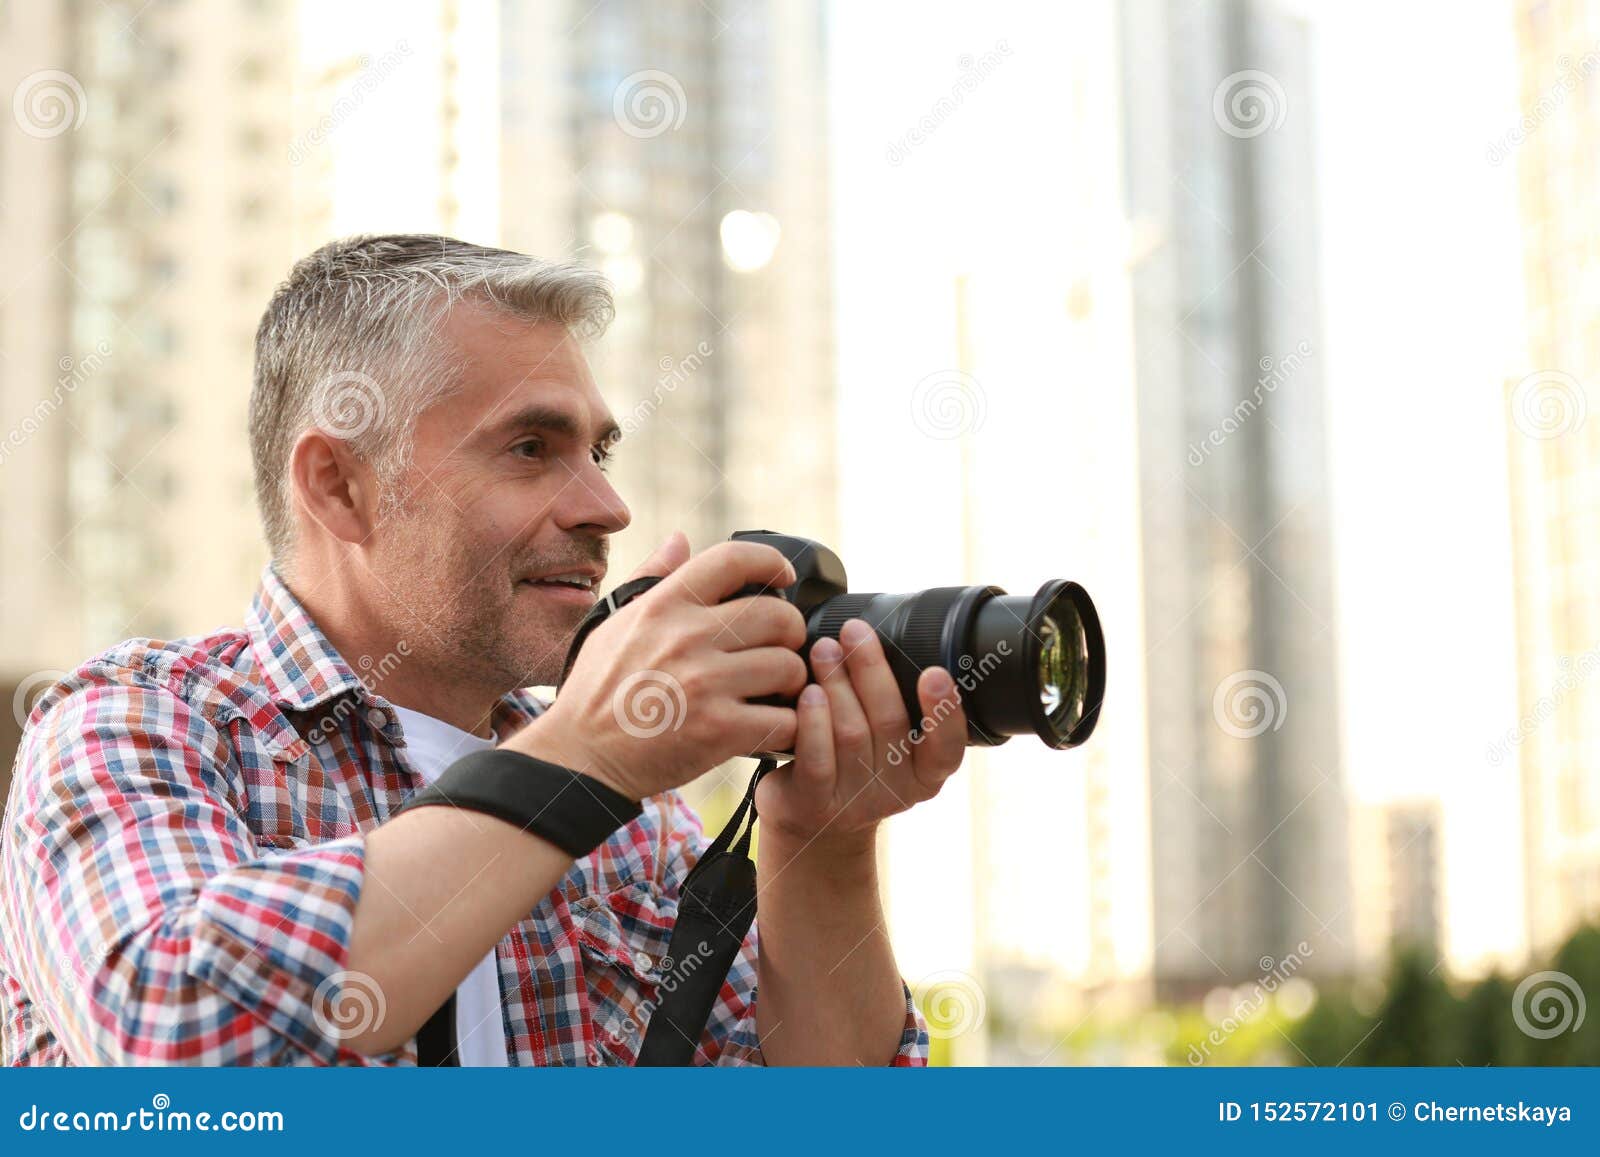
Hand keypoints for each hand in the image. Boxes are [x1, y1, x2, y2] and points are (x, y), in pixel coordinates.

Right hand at [503, 533, 809, 800]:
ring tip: (774, 692)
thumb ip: (651, 578)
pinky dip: (786, 727)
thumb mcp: (613, 622)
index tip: (785, 578)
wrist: (580, 758)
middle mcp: (687, 637)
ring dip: (792, 682)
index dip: (770, 562)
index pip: (734, 559)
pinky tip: (769, 727)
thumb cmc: (596, 691)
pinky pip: (784, 718)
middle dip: (790, 633)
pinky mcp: (719, 730)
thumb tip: (680, 540)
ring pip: (789, 667)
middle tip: (781, 649)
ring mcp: (705, 683)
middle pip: (778, 615)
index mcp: (664, 605)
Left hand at [755, 618, 967, 848]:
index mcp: (926, 774)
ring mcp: (856, 803)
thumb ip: (893, 704)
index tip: (934, 672)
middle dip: (872, 670)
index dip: (945, 712)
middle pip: (890, 723)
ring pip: (851, 734)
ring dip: (838, 684)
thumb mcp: (884, 742)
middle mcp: (897, 791)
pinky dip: (814, 721)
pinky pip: (817, 759)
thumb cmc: (850, 762)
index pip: (947, 749)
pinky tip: (808, 692)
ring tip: (824, 649)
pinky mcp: (816, 806)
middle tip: (856, 631)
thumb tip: (879, 637)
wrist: (809, 818)